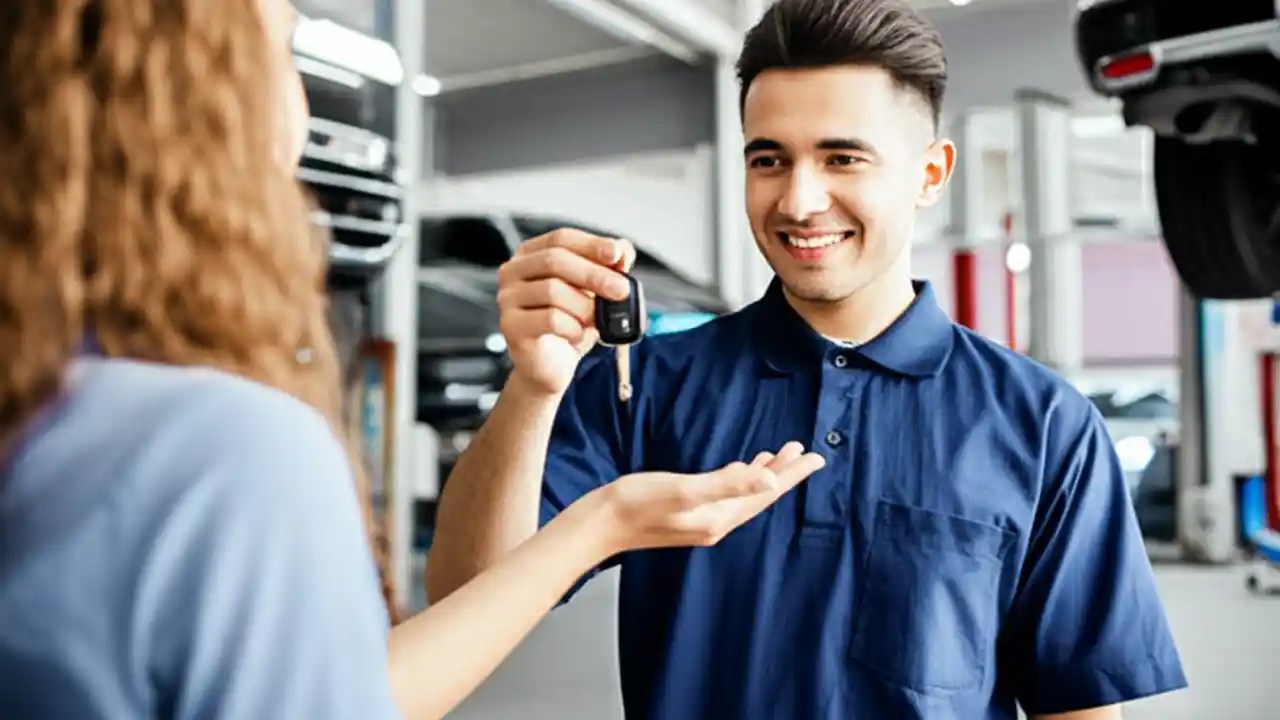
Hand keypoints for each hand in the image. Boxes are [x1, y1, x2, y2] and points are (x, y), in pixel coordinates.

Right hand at [496, 228, 636, 396]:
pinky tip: (577, 334)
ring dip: (584, 306)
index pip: (560, 239)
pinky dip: (573, 327)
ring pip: (552, 290)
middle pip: (554, 260)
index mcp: (531, 254)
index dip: (590, 244)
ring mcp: (508, 299)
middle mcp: (513, 272)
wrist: (551, 365)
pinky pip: (549, 319)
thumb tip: (623, 251)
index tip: (616, 253)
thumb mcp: (593, 291)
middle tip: (621, 290)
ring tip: (594, 319)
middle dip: (594, 274)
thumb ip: (608, 267)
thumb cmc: (569, 323)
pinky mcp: (511, 326)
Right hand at [582, 442, 825, 556]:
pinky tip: (740, 469)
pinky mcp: (688, 514)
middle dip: (784, 473)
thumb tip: (770, 482)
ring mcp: (702, 520)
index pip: (765, 494)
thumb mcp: (685, 489)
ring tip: (781, 455)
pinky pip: (726, 496)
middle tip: (805, 452)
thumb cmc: (637, 502)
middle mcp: (716, 523)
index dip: (792, 475)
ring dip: (764, 475)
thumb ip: (728, 484)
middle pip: (759, 495)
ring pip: (744, 495)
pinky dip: (740, 480)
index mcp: (720, 517)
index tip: (816, 458)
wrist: (599, 524)